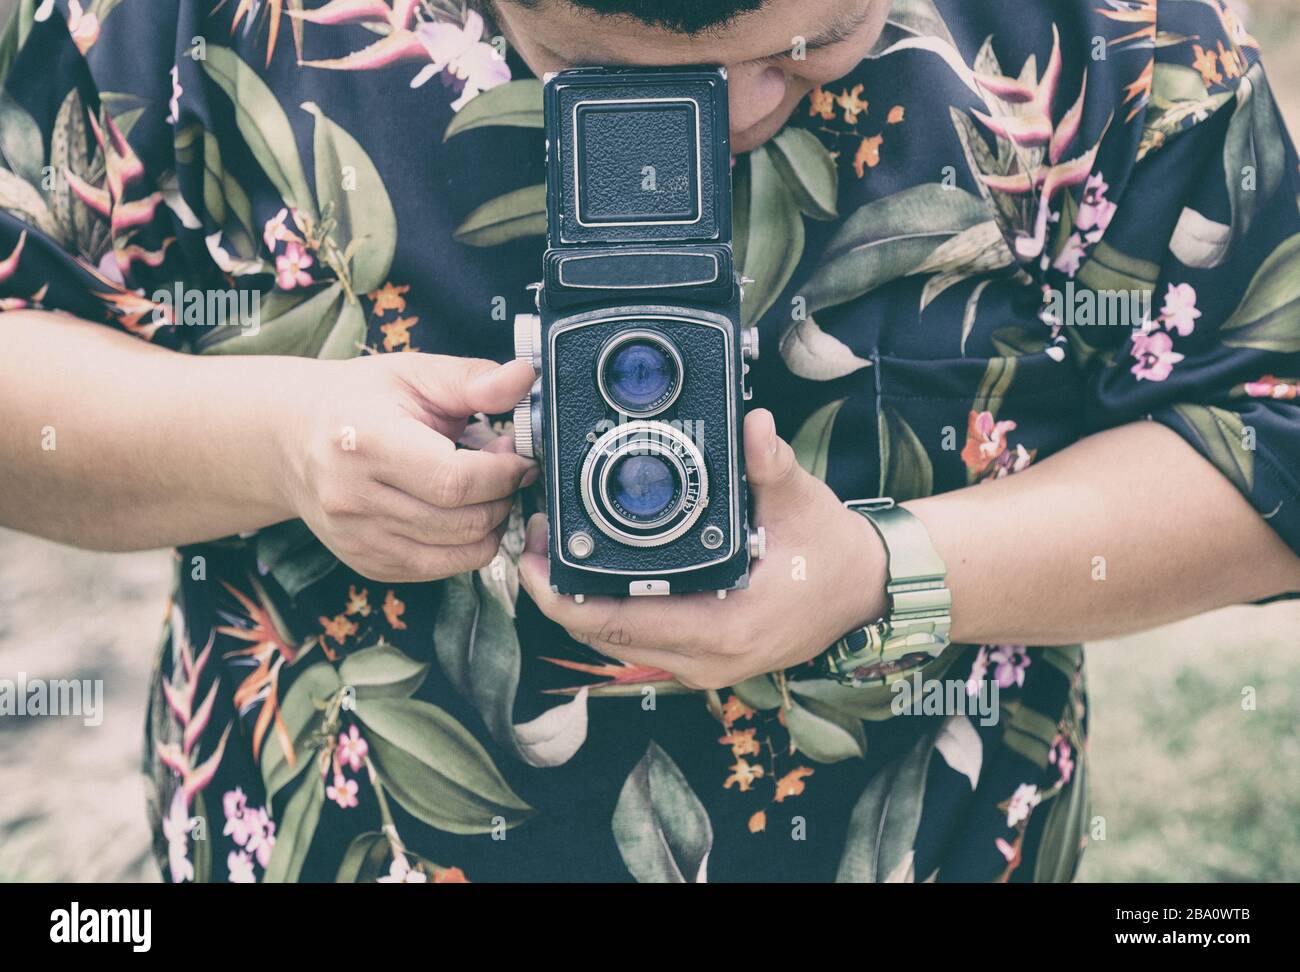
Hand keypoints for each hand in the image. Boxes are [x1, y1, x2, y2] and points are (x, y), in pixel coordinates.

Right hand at [275, 353, 537, 581]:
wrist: (291, 441)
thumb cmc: (358, 402)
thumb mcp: (413, 374)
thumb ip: (473, 380)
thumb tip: (526, 377)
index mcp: (365, 442)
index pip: (454, 480)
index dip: (502, 474)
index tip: (519, 457)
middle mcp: (354, 498)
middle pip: (462, 521)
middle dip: (503, 498)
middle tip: (507, 471)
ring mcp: (358, 539)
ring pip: (459, 552)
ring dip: (492, 523)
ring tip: (487, 490)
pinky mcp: (367, 564)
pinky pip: (440, 569)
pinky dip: (467, 545)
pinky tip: (463, 512)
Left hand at [518, 408, 887, 689]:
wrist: (864, 592)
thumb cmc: (832, 554)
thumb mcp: (802, 504)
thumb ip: (771, 466)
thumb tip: (752, 426)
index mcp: (724, 628)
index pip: (618, 625)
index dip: (561, 596)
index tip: (531, 557)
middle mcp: (707, 660)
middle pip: (604, 639)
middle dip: (557, 596)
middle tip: (531, 543)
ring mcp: (704, 666)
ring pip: (616, 646)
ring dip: (578, 605)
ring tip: (552, 554)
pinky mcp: (703, 659)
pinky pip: (638, 644)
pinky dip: (608, 613)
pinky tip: (592, 577)